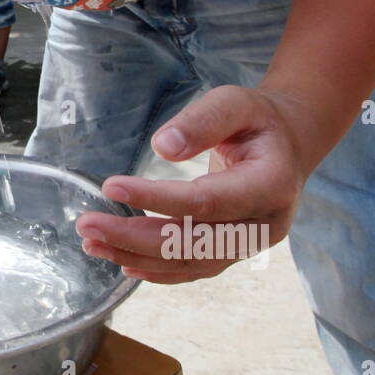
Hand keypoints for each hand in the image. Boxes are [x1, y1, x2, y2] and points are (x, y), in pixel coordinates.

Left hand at [75, 85, 310, 284]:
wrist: (289, 144)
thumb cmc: (258, 120)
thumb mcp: (235, 103)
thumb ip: (202, 121)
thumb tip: (163, 147)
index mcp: (272, 185)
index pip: (206, 202)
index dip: (156, 199)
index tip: (111, 187)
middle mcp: (264, 224)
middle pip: (193, 242)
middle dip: (134, 237)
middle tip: (86, 225)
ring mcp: (251, 244)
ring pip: (189, 262)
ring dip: (137, 256)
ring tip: (92, 244)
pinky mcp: (235, 251)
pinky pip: (195, 269)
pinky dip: (158, 271)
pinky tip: (124, 263)